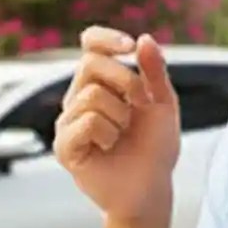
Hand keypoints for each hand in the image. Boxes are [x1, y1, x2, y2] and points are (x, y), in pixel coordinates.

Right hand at [54, 26, 180, 221]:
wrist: (151, 188)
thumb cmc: (155, 146)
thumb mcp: (163, 103)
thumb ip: (155, 71)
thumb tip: (144, 38)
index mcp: (100, 82)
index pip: (90, 45)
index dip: (105, 38)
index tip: (128, 45)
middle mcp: (78, 97)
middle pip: (90, 63)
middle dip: (126, 81)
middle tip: (141, 104)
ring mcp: (68, 122)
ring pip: (92, 95)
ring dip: (121, 115)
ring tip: (122, 134)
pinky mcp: (64, 146)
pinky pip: (87, 122)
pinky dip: (108, 133)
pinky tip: (108, 147)